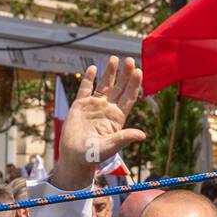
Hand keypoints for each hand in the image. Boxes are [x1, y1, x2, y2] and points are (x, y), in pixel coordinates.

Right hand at [53, 55, 145, 190]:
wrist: (74, 158)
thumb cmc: (93, 156)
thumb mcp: (110, 147)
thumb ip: (124, 139)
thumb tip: (142, 135)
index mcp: (117, 118)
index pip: (129, 98)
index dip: (134, 85)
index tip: (139, 72)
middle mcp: (108, 110)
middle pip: (119, 88)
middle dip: (125, 74)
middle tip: (130, 60)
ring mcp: (94, 106)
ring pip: (104, 85)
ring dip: (109, 72)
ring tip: (114, 58)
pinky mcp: (80, 105)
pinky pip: (85, 89)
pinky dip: (88, 78)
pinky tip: (93, 68)